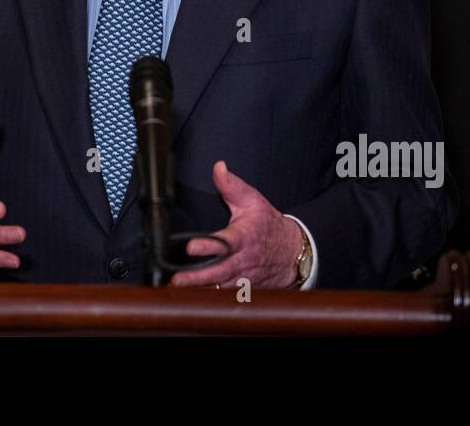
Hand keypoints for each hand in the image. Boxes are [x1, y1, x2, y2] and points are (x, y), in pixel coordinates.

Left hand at [169, 160, 304, 289]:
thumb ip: (231, 185)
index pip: (224, 242)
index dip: (208, 246)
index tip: (191, 247)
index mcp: (242, 238)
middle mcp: (241, 261)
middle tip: (177, 281)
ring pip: (219, 288)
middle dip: (197, 279)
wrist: (292, 253)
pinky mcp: (241, 289)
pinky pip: (224, 297)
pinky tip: (191, 302)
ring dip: (199, 292)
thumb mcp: (252, 201)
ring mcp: (242, 278)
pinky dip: (210, 300)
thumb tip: (218, 167)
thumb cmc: (268, 226)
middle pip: (217, 272)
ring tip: (178, 293)